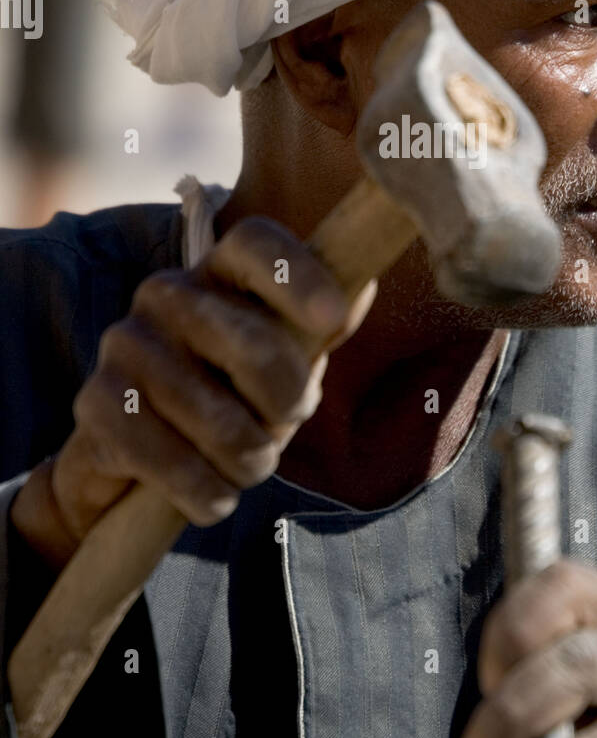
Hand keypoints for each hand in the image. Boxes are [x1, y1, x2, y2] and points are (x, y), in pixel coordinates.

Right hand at [12, 217, 371, 565]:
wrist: (133, 456)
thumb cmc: (226, 394)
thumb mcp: (281, 357)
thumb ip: (319, 327)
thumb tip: (359, 291)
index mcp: (219, 270)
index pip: (256, 243)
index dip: (300, 275)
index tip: (335, 319)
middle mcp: (165, 294)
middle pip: (254, 344)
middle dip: (288, 404)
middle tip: (286, 424)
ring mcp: (125, 344)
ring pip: (220, 422)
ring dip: (251, 462)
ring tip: (247, 464)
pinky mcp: (97, 403)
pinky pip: (176, 465)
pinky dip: (209, 495)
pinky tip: (211, 493)